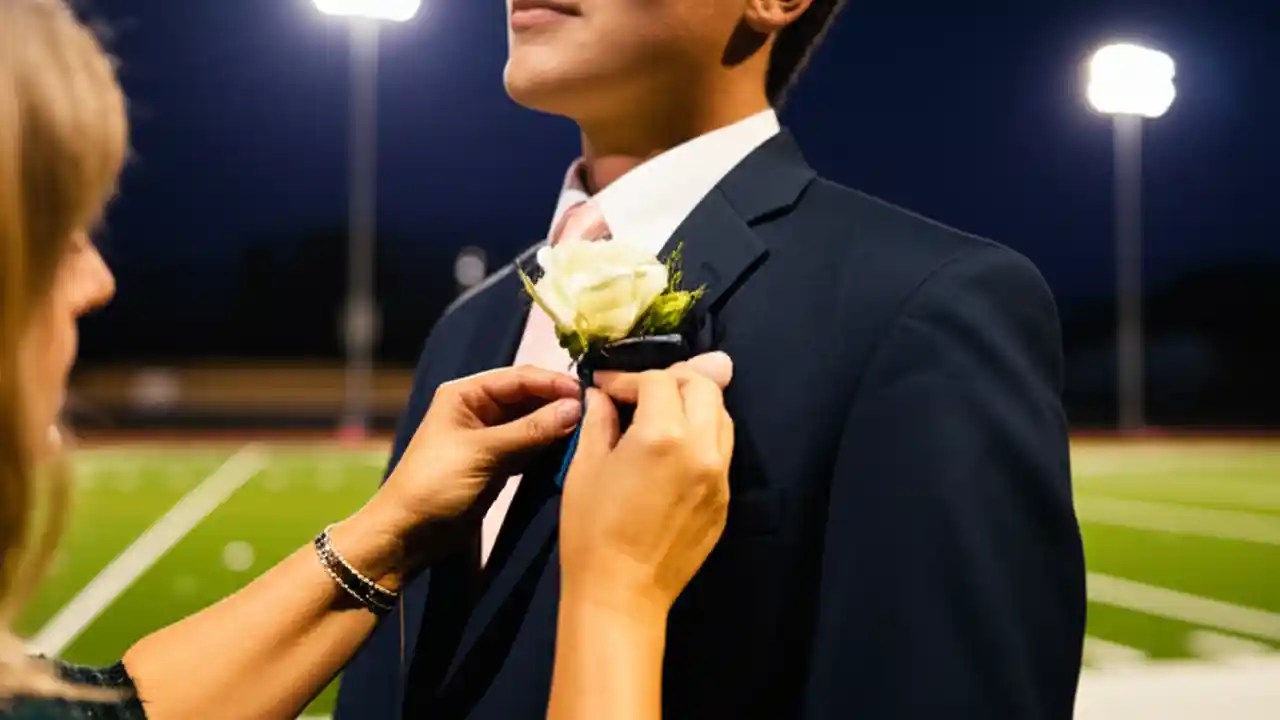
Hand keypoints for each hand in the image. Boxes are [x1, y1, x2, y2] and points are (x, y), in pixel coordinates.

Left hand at [356, 366, 582, 576]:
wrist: (408, 534)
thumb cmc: (435, 484)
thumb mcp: (484, 453)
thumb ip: (531, 430)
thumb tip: (577, 408)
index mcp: (467, 393)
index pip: (519, 378)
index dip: (553, 383)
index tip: (588, 393)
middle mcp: (479, 408)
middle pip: (529, 397)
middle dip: (559, 403)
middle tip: (597, 411)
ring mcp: (490, 436)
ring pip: (533, 422)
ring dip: (557, 425)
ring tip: (591, 429)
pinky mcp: (498, 462)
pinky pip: (531, 446)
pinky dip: (549, 447)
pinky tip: (572, 449)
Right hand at [559, 358, 734, 619]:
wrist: (622, 593)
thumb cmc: (592, 531)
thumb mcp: (585, 467)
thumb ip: (599, 420)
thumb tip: (602, 394)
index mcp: (663, 435)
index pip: (657, 381)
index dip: (628, 378)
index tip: (606, 386)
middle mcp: (702, 448)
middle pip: (703, 386)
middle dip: (672, 378)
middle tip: (641, 390)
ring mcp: (720, 475)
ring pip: (722, 415)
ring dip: (695, 402)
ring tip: (663, 412)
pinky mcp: (725, 499)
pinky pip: (722, 450)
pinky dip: (702, 435)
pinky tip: (675, 446)